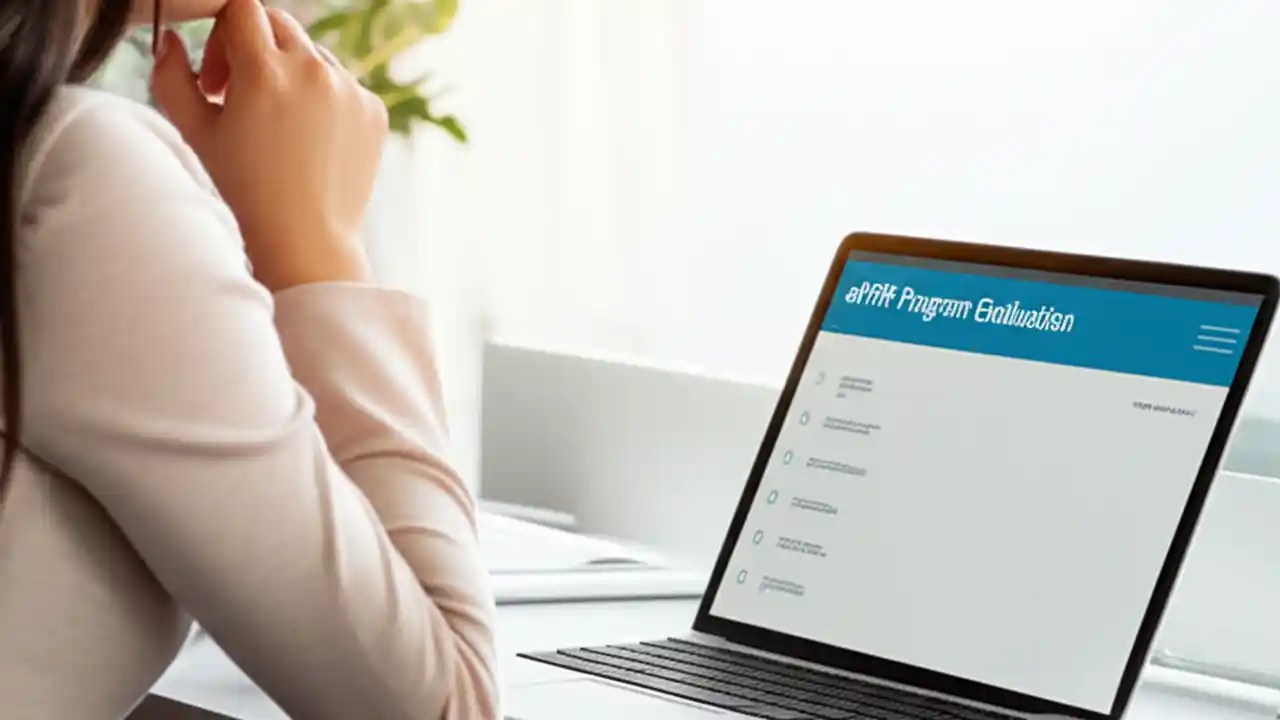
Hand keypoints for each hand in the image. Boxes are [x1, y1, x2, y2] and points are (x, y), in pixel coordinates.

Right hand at [150, 0, 385, 291]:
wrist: (305, 241)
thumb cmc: (243, 192)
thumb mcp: (195, 133)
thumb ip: (171, 77)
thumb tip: (171, 41)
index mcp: (265, 71)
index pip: (240, 7)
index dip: (220, 35)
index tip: (216, 78)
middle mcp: (314, 70)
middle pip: (277, 24)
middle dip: (252, 49)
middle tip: (238, 99)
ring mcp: (350, 89)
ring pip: (313, 54)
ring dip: (289, 74)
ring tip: (275, 128)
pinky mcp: (374, 110)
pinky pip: (343, 85)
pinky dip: (323, 101)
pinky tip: (308, 144)